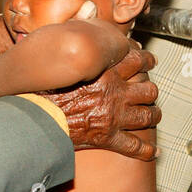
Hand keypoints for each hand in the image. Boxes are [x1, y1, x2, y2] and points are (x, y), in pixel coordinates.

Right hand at [40, 40, 160, 159]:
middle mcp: (114, 93)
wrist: (37, 118)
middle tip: (150, 91)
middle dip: (151, 90)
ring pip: (147, 116)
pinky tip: (154, 152)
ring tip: (153, 114)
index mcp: (104, 72)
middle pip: (148, 89)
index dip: (146, 60)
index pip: (136, 60)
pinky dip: (146, 151)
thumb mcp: (63, 65)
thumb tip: (75, 40)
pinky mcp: (108, 138)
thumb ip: (78, 56)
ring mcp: (114, 116)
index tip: (148, 60)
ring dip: (153, 115)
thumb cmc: (43, 92)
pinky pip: (134, 146)